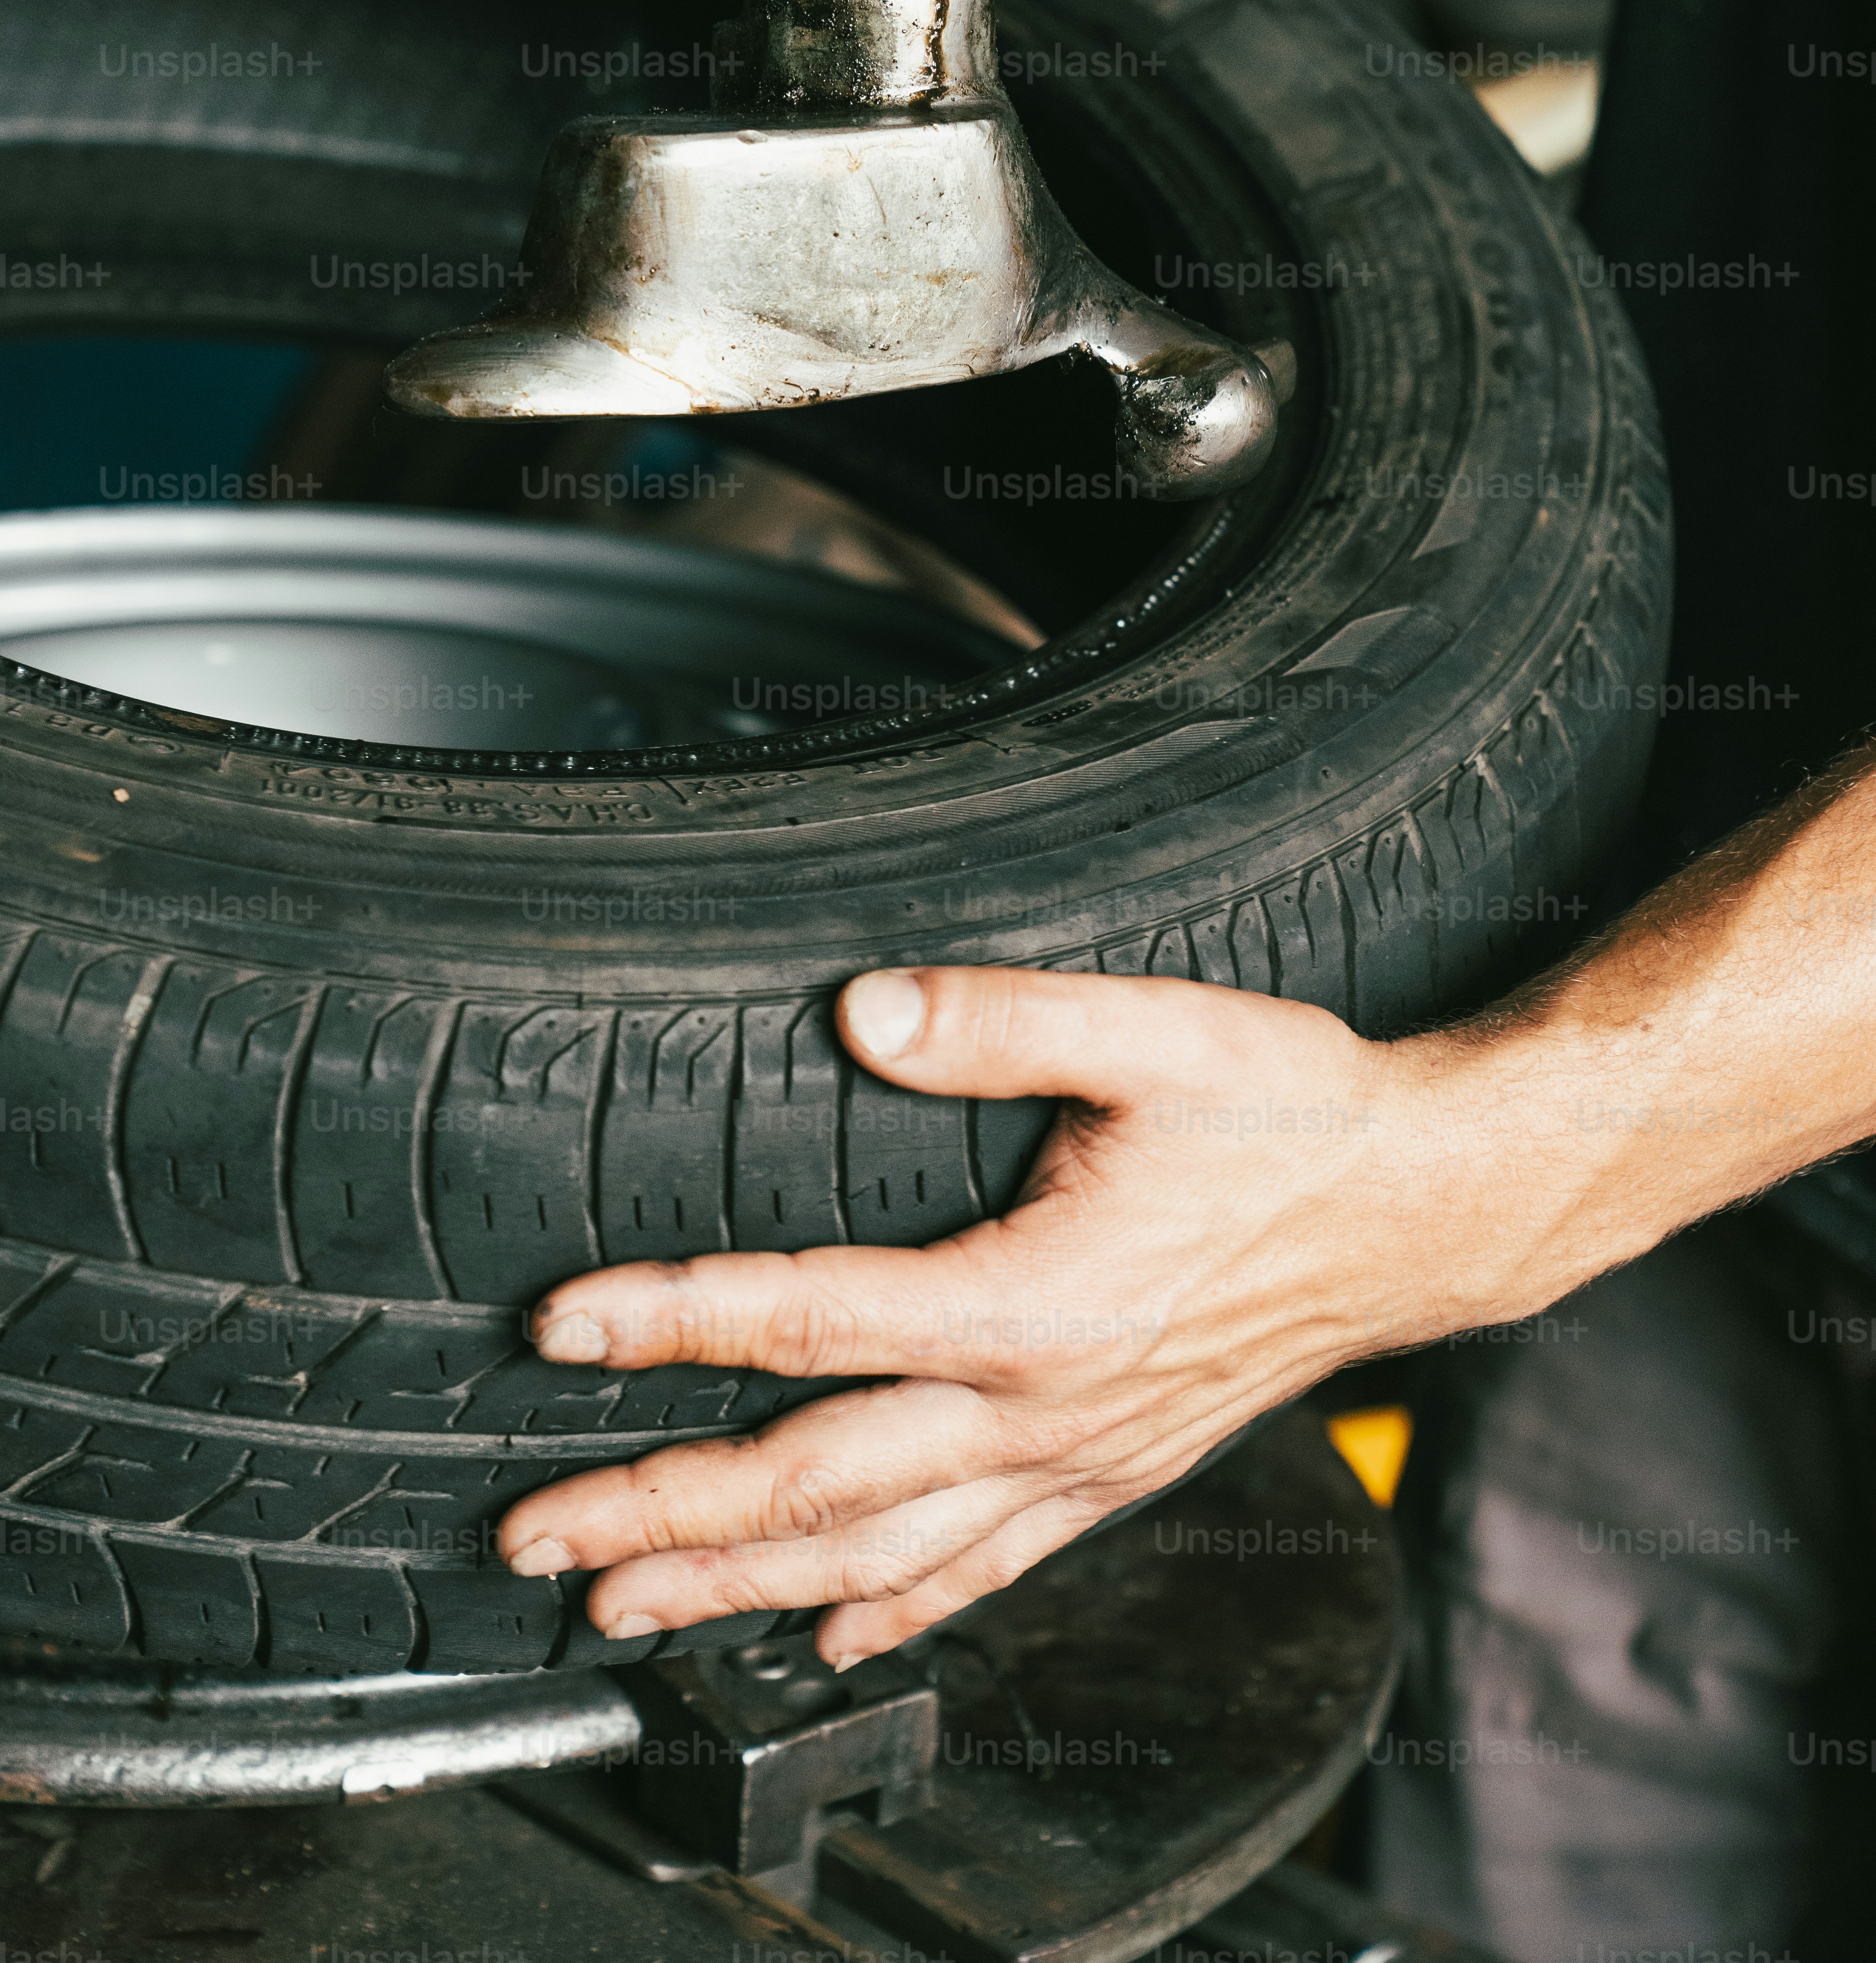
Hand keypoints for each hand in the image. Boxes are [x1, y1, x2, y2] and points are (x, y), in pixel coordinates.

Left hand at [494, 964, 1533, 1666]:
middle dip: (660, 1513)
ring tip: (626, 1612)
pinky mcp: (1115, 1472)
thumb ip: (1003, 1021)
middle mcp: (1044, 1406)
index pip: (808, 1320)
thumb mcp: (1157, 1034)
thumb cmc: (1295, 1114)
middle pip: (811, 1481)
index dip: (672, 1320)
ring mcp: (1080, 1459)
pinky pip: (983, 1569)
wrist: (1423, 1206)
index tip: (561, 1327)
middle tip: (536, 1538)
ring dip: (738, 1586)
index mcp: (1033, 1301)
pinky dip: (892, 1612)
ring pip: (875, 1552)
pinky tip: (828, 1639)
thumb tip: (867, 1012)